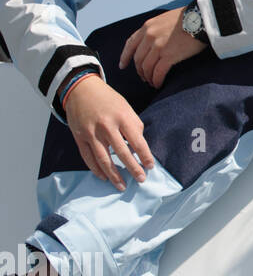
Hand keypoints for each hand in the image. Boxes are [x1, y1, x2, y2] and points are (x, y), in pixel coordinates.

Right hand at [63, 75, 154, 191]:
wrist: (81, 89)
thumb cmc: (108, 100)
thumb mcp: (126, 108)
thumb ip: (134, 126)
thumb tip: (139, 147)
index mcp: (122, 117)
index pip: (137, 142)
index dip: (145, 156)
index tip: (151, 166)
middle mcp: (106, 126)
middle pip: (122, 153)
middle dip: (133, 169)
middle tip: (141, 180)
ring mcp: (91, 133)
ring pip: (103, 159)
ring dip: (113, 175)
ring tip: (122, 186)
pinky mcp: (79, 137)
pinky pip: (88, 157)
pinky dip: (96, 169)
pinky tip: (103, 177)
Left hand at [120, 6, 207, 87]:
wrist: (202, 19)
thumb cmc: (189, 18)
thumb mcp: (166, 19)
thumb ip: (157, 29)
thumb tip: (156, 40)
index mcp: (147, 27)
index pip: (130, 44)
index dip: (125, 56)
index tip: (123, 65)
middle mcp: (149, 37)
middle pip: (138, 59)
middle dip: (139, 71)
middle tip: (144, 77)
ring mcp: (158, 47)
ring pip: (146, 67)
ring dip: (148, 77)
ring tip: (152, 82)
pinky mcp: (169, 56)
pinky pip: (158, 72)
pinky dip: (156, 80)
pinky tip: (158, 84)